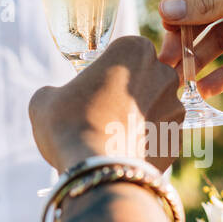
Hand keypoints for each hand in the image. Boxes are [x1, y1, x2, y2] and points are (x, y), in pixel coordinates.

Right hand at [29, 36, 182, 171]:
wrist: (96, 170)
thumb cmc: (69, 125)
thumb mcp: (45, 99)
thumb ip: (57, 91)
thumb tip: (60, 101)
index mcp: (134, 50)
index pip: (123, 53)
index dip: (106, 71)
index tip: (93, 88)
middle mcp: (163, 74)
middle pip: (144, 78)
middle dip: (127, 92)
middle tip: (101, 112)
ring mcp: (176, 108)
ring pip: (155, 107)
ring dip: (138, 118)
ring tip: (111, 137)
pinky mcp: (177, 139)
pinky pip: (160, 136)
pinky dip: (145, 143)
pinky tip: (123, 153)